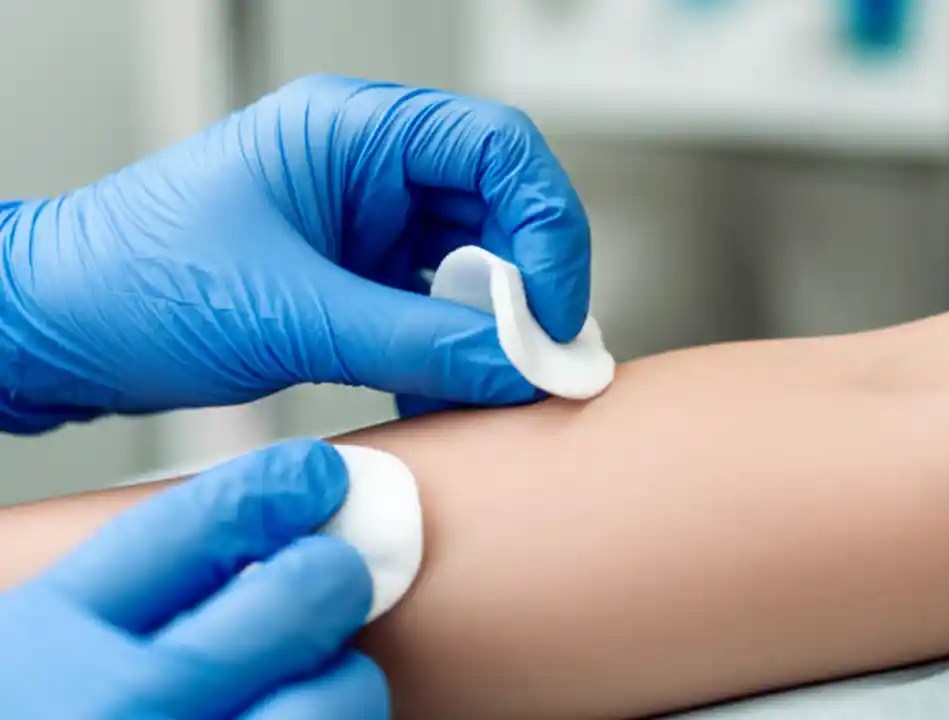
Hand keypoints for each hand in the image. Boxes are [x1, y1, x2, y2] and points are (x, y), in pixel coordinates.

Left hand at [0, 74, 590, 431]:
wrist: (59, 331)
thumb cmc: (135, 283)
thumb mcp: (293, 315)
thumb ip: (420, 343)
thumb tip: (522, 369)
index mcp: (355, 132)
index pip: (499, 148)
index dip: (549, 226)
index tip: (556, 311)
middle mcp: (370, 168)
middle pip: (500, 209)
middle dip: (529, 287)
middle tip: (538, 361)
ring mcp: (365, 223)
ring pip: (474, 265)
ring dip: (492, 328)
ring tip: (494, 385)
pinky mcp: (356, 276)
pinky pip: (433, 308)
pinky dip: (450, 353)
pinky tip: (444, 395)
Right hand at [0, 440, 388, 718]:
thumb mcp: (15, 658)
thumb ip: (99, 614)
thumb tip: (245, 551)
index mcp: (41, 642)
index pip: (190, 527)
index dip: (272, 490)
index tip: (315, 477)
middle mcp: (112, 710)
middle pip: (286, 599)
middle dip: (331, 573)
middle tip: (337, 574)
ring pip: (331, 700)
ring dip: (344, 681)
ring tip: (321, 681)